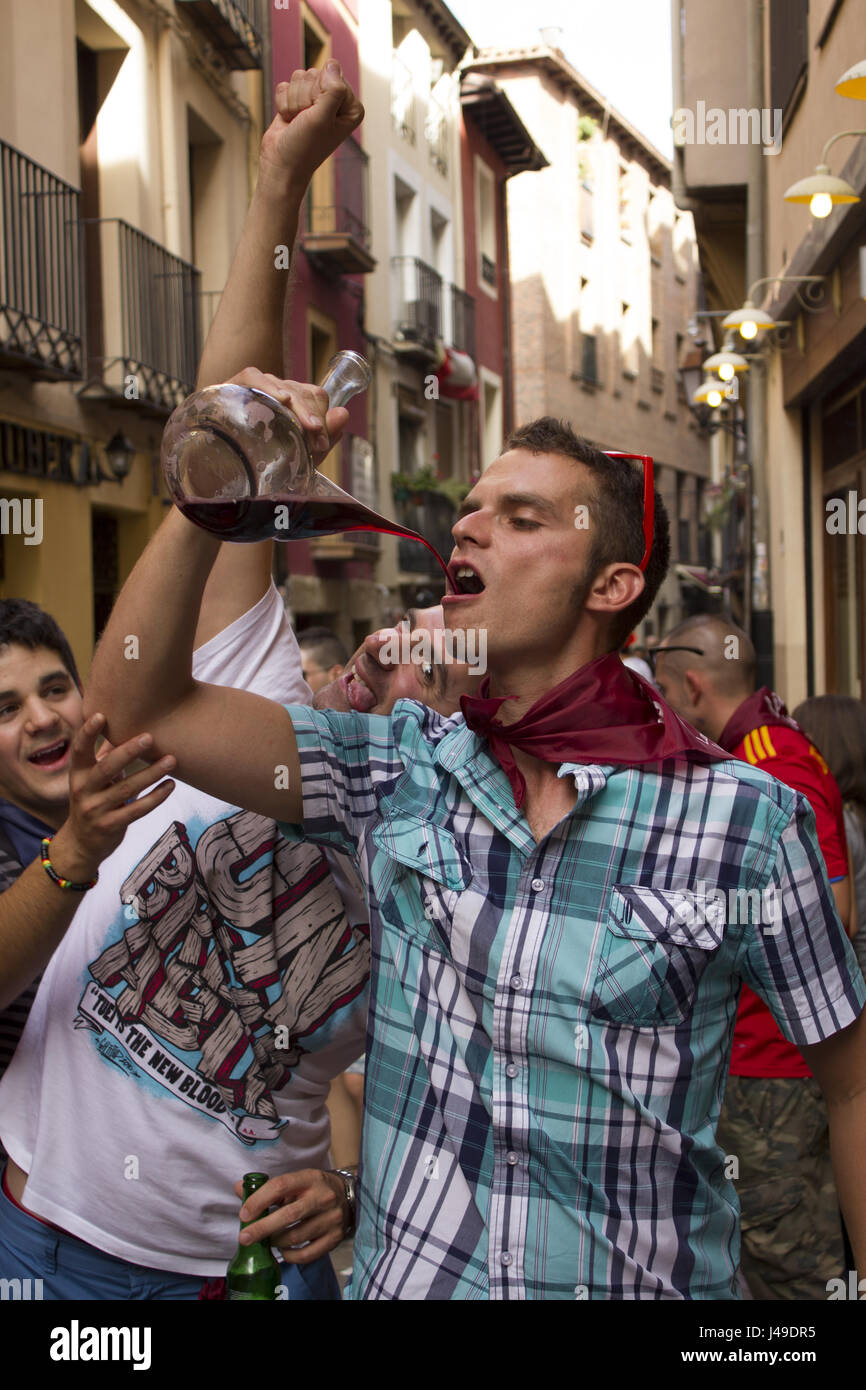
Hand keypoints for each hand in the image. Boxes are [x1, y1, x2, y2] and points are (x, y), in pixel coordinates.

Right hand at [49, 714, 175, 882]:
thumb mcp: (90, 780)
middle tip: (149, 737)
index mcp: (78, 774)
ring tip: (171, 760)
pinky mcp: (110, 826)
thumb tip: (122, 725)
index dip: (87, 733)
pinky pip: (137, 810)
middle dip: (128, 752)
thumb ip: (104, 756)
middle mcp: (84, 790)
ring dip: (151, 774)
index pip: (79, 750)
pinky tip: (170, 785)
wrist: (80, 844)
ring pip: (127, 789)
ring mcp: (96, 810)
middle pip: (106, 768)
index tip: (101, 715)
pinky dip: (155, 797)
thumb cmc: (92, 801)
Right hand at [226, 368, 348, 466]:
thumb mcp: (298, 457)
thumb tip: (344, 413)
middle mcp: (274, 395)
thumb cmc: (258, 468)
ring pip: (283, 385)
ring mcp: (254, 391)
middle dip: (313, 415)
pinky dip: (269, 386)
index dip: (322, 416)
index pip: (315, 397)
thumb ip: (323, 438)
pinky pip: (254, 376)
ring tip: (307, 427)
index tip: (320, 441)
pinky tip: (281, 399)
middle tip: (315, 440)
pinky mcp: (231, 389)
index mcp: (291, 407)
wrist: (219, 479)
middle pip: (303, 391)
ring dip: (298, 406)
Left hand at [234, 1168, 348, 1263]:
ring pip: (296, 1236)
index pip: (281, 1186)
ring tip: (267, 1241)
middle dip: (262, 1228)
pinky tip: (283, 1250)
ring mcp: (331, 1218)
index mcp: (310, 1178)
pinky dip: (291, 1255)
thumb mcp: (296, 1181)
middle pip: (289, 1215)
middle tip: (244, 1237)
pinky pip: (307, 1254)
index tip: (244, 1213)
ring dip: (275, 1241)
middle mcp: (323, 1197)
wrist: (349, 1196)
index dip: (260, 1200)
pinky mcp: (335, 1238)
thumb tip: (238, 1189)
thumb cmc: (314, 1189)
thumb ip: (268, 1187)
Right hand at [260, 63, 363, 191]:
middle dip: (305, 98)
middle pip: (315, 74)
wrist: (281, 164)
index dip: (320, 94)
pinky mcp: (297, 100)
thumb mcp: (322, 119)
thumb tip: (332, 64)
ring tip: (298, 122)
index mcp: (350, 107)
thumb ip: (332, 90)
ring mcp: (316, 100)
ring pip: (299, 77)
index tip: (318, 117)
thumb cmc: (304, 147)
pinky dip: (283, 103)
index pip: (333, 75)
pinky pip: (285, 84)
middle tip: (305, 121)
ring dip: (293, 101)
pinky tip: (288, 120)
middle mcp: (336, 101)